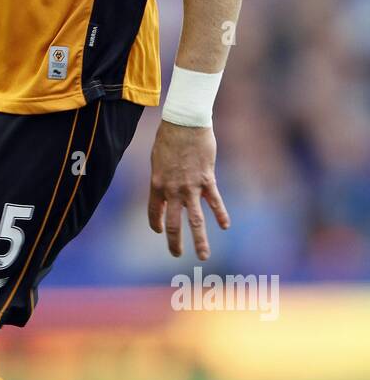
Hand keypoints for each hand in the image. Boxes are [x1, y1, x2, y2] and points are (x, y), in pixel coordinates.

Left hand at [148, 120, 229, 259]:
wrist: (184, 123)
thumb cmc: (169, 138)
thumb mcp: (158, 160)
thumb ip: (163, 177)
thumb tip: (167, 188)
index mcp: (156, 185)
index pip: (154, 213)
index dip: (156, 224)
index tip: (159, 231)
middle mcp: (172, 190)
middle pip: (173, 224)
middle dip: (175, 242)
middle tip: (176, 254)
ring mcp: (190, 187)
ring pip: (195, 221)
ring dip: (200, 241)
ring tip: (203, 256)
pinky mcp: (207, 180)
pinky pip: (215, 202)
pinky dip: (221, 215)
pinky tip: (225, 226)